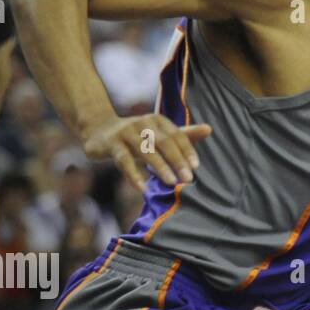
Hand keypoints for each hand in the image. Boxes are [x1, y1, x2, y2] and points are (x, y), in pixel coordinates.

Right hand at [82, 111, 212, 192]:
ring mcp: (126, 132)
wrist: (100, 131)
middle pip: (163, 141)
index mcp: (157, 120)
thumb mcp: (160, 134)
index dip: (186, 150)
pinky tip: (143, 188)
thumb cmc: (137, 136)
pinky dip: (134, 175)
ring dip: (159, 166)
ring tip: (171, 182)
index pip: (176, 135)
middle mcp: (143, 123)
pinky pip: (124, 160)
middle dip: (177, 160)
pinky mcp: (111, 144)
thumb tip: (209, 129)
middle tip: (188, 178)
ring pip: (145, 150)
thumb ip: (183, 135)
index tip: (196, 166)